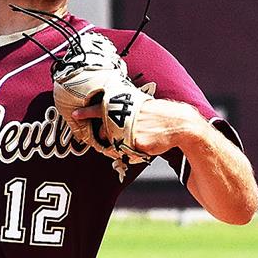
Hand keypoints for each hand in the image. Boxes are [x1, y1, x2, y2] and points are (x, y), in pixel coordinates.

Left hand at [70, 97, 214, 157]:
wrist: (182, 125)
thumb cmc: (162, 116)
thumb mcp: (145, 106)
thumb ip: (128, 111)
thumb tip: (112, 123)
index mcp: (129, 106)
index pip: (103, 107)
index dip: (88, 111)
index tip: (74, 113)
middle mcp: (128, 117)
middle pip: (106, 130)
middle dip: (105, 133)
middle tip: (103, 130)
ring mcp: (132, 130)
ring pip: (118, 142)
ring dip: (123, 143)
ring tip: (141, 136)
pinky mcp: (139, 143)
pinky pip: (130, 151)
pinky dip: (137, 151)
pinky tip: (149, 143)